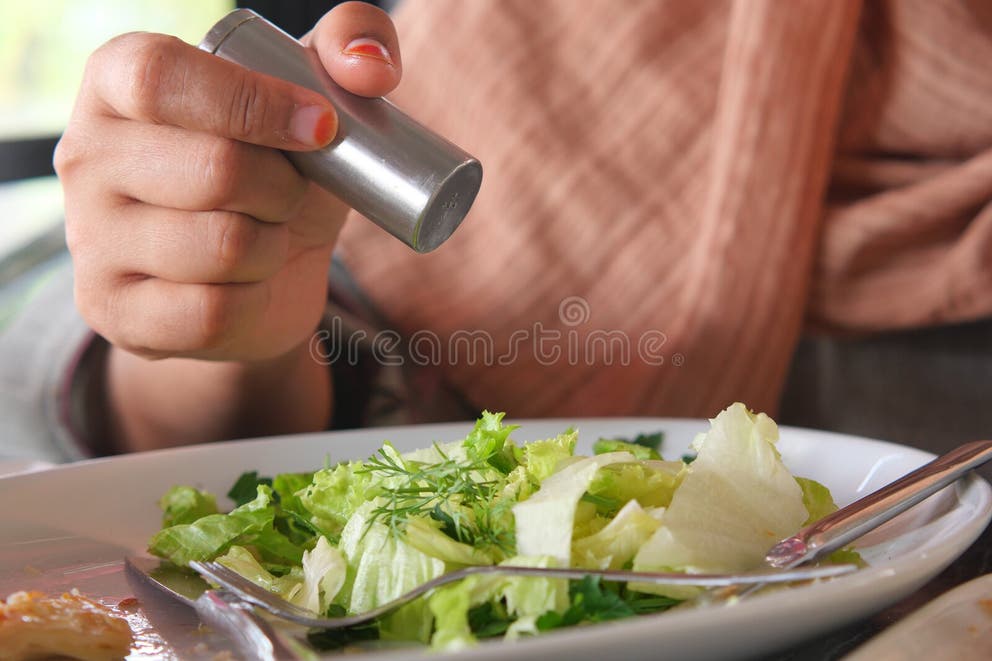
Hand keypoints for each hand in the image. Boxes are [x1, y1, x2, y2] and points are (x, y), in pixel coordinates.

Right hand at [55, 1, 401, 362]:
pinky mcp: (113, 311)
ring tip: (267, 237)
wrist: (260, 275)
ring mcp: (89, 240)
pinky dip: (255, 301)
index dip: (252, 102)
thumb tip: (370, 67)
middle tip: (292, 193)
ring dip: (273, 248)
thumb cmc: (281, 170)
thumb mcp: (313, 98)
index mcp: (116, 81)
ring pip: (223, 247)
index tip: (324, 126)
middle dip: (285, 189)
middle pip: (213, 170)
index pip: (161, 77)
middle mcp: (84, 155)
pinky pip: (212, 311)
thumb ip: (351, 43)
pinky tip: (247, 287)